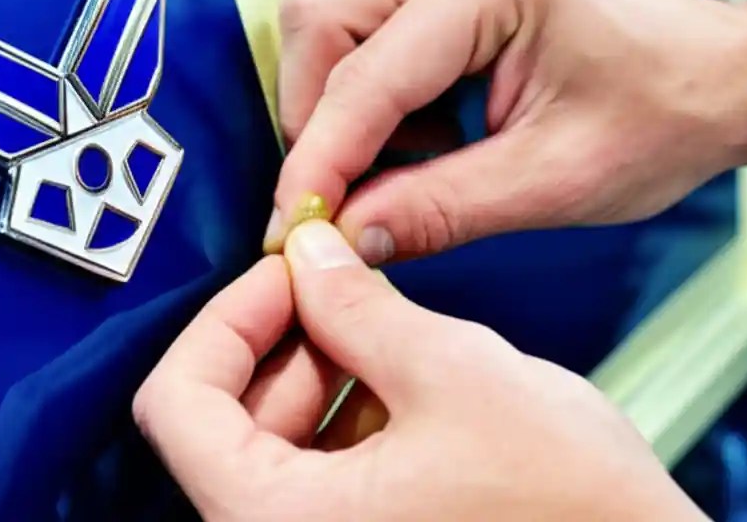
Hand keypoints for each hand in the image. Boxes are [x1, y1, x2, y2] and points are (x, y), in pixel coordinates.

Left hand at [134, 220, 702, 520]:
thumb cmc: (569, 509)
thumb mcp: (451, 375)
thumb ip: (355, 305)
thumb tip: (307, 251)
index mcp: (274, 519)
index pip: (177, 404)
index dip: (226, 320)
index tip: (283, 276)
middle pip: (223, 418)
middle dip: (281, 340)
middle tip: (338, 286)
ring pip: (272, 442)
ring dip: (317, 373)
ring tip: (384, 332)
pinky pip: (320, 471)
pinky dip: (347, 415)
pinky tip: (403, 384)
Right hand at [264, 0, 746, 263]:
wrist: (717, 78)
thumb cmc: (662, 114)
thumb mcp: (552, 181)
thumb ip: (438, 210)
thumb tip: (345, 237)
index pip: (366, 76)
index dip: (319, 159)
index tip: (294, 224)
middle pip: (318, 19)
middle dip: (317, 116)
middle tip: (352, 188)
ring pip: (323, 6)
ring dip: (335, 90)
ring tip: (409, 147)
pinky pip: (353, 8)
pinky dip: (361, 75)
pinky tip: (422, 119)